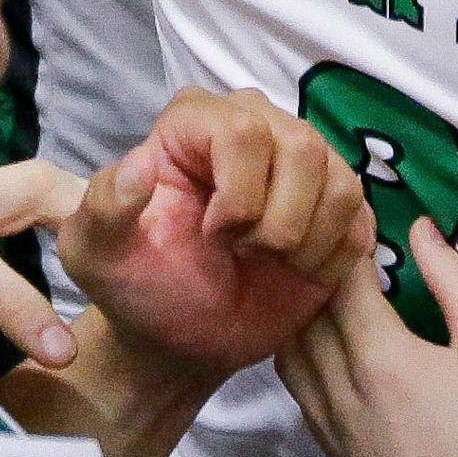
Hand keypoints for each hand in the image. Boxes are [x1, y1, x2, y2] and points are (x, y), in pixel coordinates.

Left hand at [64, 87, 374, 375]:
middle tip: (244, 255)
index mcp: (195, 120)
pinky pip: (361, 217)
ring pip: (340, 181)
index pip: (244, 132)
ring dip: (304, 244)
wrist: (183, 336)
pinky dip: (331, 259)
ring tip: (268, 264)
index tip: (212, 237)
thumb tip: (139, 164)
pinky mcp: (336, 201)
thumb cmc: (138, 285)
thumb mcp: (96, 253)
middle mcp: (255, 122)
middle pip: (302, 148)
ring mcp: (302, 159)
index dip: (238, 197)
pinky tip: (295, 274)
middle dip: (275, 224)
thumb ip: (103, 207)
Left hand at [276, 220, 457, 456]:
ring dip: (304, 312)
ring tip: (331, 291)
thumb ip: (454, 284)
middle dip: (318, 266)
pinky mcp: (330, 451)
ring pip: (291, 349)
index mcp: (379, 355)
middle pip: (305, 308)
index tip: (358, 209)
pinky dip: (304, 352)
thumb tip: (423, 229)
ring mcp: (329, 423)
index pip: (340, 274)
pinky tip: (331, 345)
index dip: (346, 235)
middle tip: (340, 239)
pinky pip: (299, 387)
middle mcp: (339, 386)